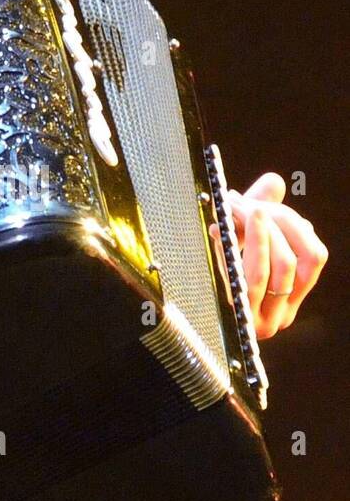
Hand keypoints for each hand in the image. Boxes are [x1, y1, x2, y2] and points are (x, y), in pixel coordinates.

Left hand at [209, 172, 327, 337]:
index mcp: (295, 294)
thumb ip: (261, 209)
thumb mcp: (243, 237)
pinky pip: (242, 279)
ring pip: (270, 269)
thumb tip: (275, 180)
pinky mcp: (240, 319)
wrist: (187, 307)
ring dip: (252, 233)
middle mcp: (285, 312)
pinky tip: (217, 230)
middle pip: (292, 259)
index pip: (314, 256)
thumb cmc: (221, 266)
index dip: (292, 225)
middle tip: (240, 202)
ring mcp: (263, 320)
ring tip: (232, 209)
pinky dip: (231, 250)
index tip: (262, 205)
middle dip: (268, 225)